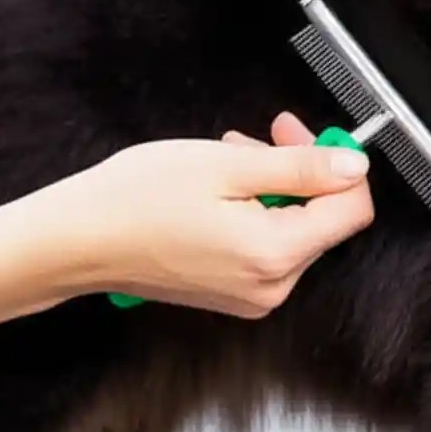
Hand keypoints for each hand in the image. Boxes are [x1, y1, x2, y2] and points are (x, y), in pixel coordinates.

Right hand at [45, 113, 374, 318]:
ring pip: (295, 228)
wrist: (76, 242)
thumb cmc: (136, 201)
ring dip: (274, 187)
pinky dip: (255, 212)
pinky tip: (222, 192)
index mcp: (276, 253)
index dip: (337, 164)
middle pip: (323, 219)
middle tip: (259, 138)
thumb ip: (300, 167)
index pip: (352, 210)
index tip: (304, 135)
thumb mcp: (228, 166)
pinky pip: (268, 246)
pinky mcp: (235, 295)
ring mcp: (253, 296)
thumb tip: (354, 165)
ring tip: (230, 161)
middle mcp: (273, 286)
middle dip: (300, 171)